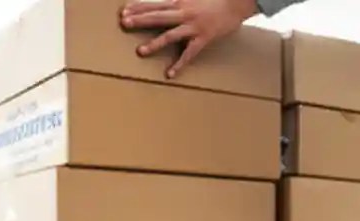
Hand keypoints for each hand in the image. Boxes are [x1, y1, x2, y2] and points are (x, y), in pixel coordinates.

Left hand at [119, 0, 257, 78]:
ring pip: (170, 35)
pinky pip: (189, 53)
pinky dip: (179, 64)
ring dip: (155, 43)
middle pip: (158, 16)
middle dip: (140, 19)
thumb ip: (177, 3)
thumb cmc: (214, 1)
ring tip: (140, 52)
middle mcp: (184, 13)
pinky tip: (169, 74)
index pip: (154, 4)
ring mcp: (193, 27)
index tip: (123, 10)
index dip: (138, 7)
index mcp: (179, 2)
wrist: (236, 3)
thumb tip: (164, 6)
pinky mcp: (203, 38)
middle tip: (124, 23)